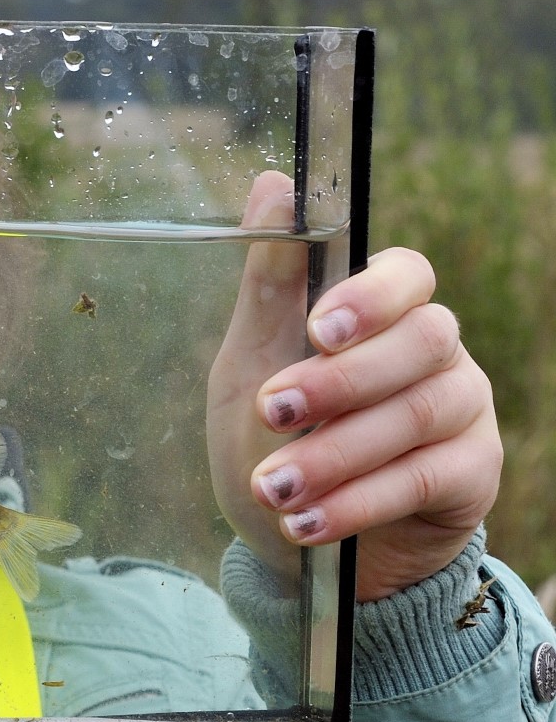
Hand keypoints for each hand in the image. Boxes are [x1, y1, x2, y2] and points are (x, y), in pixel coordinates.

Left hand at [208, 172, 501, 600]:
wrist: (298, 536)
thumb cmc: (272, 435)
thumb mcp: (250, 363)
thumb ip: (267, 284)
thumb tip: (272, 184)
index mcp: (381, 311)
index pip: (407, 273)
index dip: (371, 295)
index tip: (317, 327)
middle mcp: (434, 351)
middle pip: (422, 341)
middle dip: (339, 380)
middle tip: (270, 410)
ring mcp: (462, 409)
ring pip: (419, 413)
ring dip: (336, 452)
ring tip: (272, 486)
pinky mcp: (471, 473)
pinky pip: (425, 479)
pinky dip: (358, 501)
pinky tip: (304, 523)